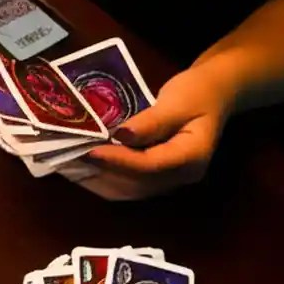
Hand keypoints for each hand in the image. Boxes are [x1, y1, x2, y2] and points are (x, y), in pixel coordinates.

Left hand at [76, 65, 234, 199]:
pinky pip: (127, 186)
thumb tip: (122, 135)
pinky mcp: (156, 180)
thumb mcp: (177, 100)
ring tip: (68, 164)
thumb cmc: (198, 92)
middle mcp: (181, 177)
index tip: (90, 151)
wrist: (215, 94)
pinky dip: (103, 179)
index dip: (118, 160)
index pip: (149, 166)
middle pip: (135, 183)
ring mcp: (168, 182)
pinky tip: (82, 168)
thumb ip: (152, 121)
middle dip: (101, 172)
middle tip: (68, 158)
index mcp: (192, 157)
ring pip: (127, 190)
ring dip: (97, 180)